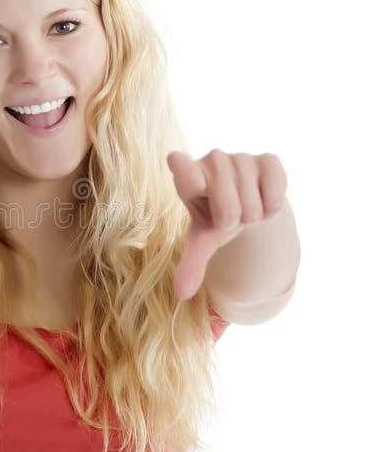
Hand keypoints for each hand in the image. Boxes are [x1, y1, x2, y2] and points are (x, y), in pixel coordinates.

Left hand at [166, 149, 287, 300]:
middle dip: (233, 224)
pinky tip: (262, 197)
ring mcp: (240, 157)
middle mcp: (212, 160)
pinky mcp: (268, 159)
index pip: (184, 170)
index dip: (184, 169)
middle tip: (229, 215)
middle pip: (228, 211)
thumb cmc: (216, 217)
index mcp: (187, 178)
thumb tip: (181, 294)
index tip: (176, 161)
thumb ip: (191, 262)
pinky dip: (272, 207)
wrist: (245, 199)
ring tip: (245, 206)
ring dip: (252, 216)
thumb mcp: (202, 239)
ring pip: (252, 207)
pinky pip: (276, 195)